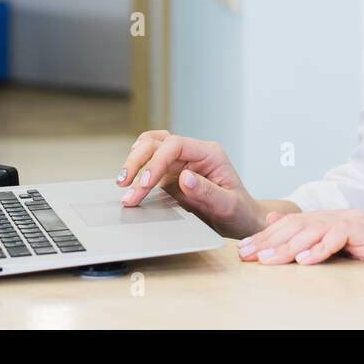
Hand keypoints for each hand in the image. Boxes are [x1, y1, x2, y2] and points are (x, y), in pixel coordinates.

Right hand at [116, 130, 260, 238]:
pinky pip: (150, 165)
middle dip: (138, 161)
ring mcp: (181, 163)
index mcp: (209, 154)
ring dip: (134, 162)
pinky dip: (137, 170)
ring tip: (122, 183)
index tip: (145, 182)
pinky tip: (129, 182)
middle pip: (158, 143)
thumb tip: (185, 177)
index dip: (157, 161)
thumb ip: (208, 191)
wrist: (241, 220)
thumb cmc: (239, 211)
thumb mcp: (228, 205)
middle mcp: (193, 154)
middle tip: (125, 185)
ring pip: (151, 148)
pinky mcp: (171, 175)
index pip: (176, 145)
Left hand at [237, 209, 363, 265]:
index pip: (292, 224)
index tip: (244, 250)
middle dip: (273, 241)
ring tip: (272, 260)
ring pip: (318, 228)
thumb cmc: (360, 274)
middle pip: (301, 224)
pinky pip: (341, 234)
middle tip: (252, 256)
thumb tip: (270, 219)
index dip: (267, 237)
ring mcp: (360, 222)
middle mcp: (344, 217)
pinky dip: (321, 248)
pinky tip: (305, 260)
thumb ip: (299, 238)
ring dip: (291, 246)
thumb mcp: (321, 257)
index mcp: (330, 220)